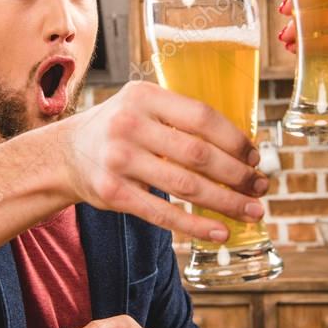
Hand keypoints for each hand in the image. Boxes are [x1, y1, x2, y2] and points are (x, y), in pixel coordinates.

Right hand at [54, 80, 268, 242]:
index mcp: (144, 96)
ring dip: (225, 202)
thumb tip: (242, 148)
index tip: (254, 157)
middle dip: (237, 175)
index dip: (234, 139)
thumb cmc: (120, 128)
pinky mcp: (112, 193)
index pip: (202, 117)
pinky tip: (220, 232)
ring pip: (185, 186)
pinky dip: (195, 225)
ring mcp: (118, 160)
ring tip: (251, 210)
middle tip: (260, 187)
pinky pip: (162, 213)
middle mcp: (129, 125)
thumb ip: (181, 117)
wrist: (67, 153)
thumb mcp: (143, 106)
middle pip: (198, 154)